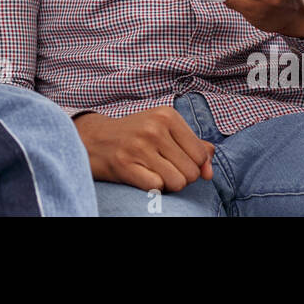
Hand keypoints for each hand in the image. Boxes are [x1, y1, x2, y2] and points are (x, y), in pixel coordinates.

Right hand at [73, 107, 214, 191]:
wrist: (94, 139)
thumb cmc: (135, 135)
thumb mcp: (164, 129)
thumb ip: (193, 146)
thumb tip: (209, 171)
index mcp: (167, 116)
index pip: (201, 154)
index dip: (195, 165)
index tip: (179, 161)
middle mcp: (154, 128)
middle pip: (191, 172)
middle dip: (182, 176)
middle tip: (163, 167)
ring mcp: (139, 147)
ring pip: (177, 182)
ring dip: (168, 184)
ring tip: (154, 172)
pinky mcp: (125, 165)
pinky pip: (157, 187)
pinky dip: (152, 187)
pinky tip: (142, 176)